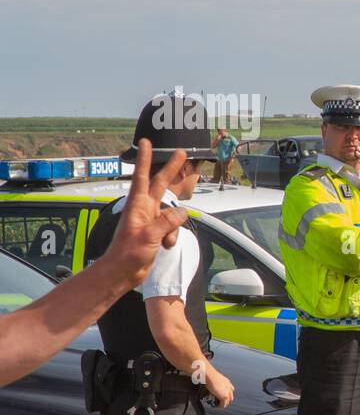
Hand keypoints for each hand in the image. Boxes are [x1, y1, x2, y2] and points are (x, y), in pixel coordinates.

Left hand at [99, 140, 189, 288]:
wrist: (122, 272)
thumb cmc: (128, 253)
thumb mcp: (149, 236)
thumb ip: (167, 221)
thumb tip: (182, 211)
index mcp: (138, 205)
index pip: (142, 176)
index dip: (145, 159)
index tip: (146, 142)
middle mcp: (145, 208)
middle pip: (160, 184)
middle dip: (171, 170)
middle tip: (181, 153)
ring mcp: (151, 219)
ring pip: (172, 213)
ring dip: (174, 227)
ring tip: (165, 242)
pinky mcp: (157, 230)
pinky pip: (173, 228)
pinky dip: (173, 236)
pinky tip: (165, 246)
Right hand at [205, 368, 235, 407]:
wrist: (210, 375)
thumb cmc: (209, 375)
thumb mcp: (214, 378)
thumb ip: (214, 381)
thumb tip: (206, 381)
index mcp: (227, 382)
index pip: (231, 390)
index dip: (228, 395)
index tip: (224, 397)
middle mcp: (229, 387)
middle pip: (230, 397)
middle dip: (226, 401)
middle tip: (220, 403)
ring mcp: (227, 392)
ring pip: (227, 402)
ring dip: (222, 404)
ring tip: (217, 405)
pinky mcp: (224, 396)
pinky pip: (223, 404)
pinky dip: (219, 406)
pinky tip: (215, 406)